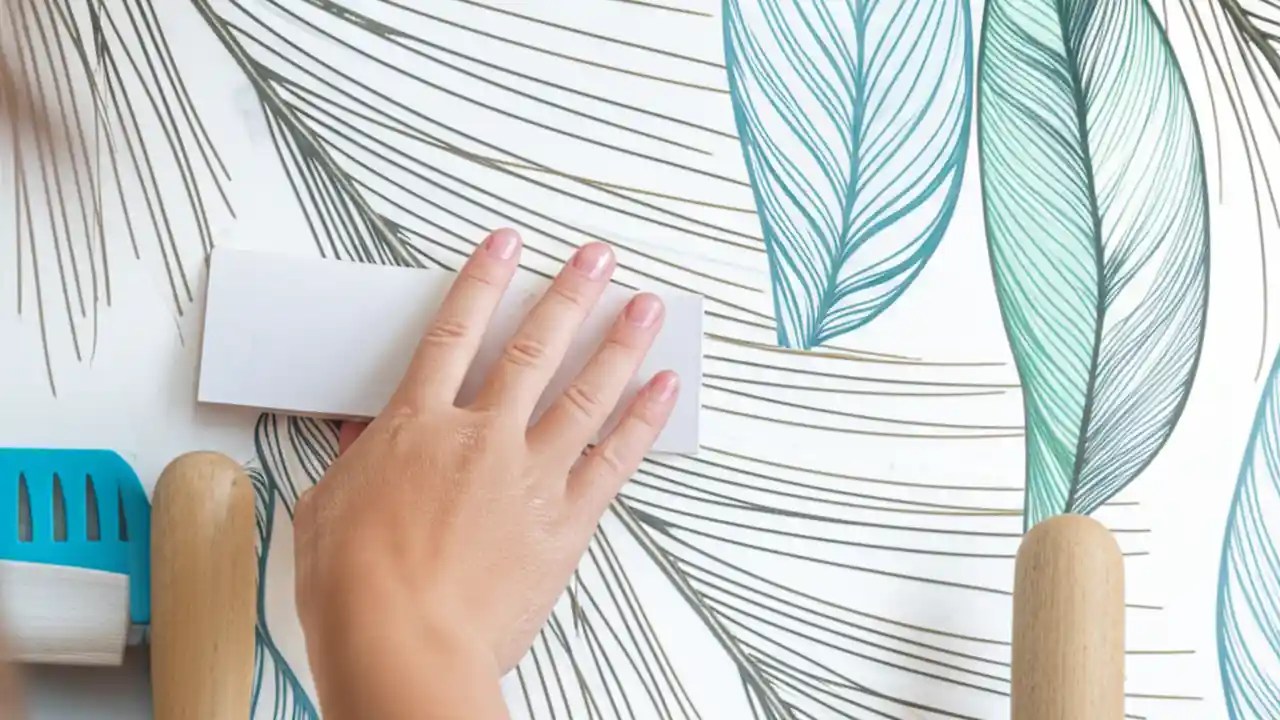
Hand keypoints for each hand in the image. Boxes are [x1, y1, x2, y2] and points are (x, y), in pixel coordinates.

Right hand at [292, 228, 678, 717]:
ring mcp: (530, 475)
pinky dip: (643, 420)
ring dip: (620, 342)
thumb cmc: (357, 589)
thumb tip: (358, 438)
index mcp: (417, 427)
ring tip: (645, 306)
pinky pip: (614, 458)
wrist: (403, 644)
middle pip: (533, 348)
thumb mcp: (328, 510)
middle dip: (569, 295)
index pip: (452, 334)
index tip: (506, 246)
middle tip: (598, 259)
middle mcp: (482, 437)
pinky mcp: (566, 520)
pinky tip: (663, 389)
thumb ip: (353, 463)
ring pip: (585, 391)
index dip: (481, 282)